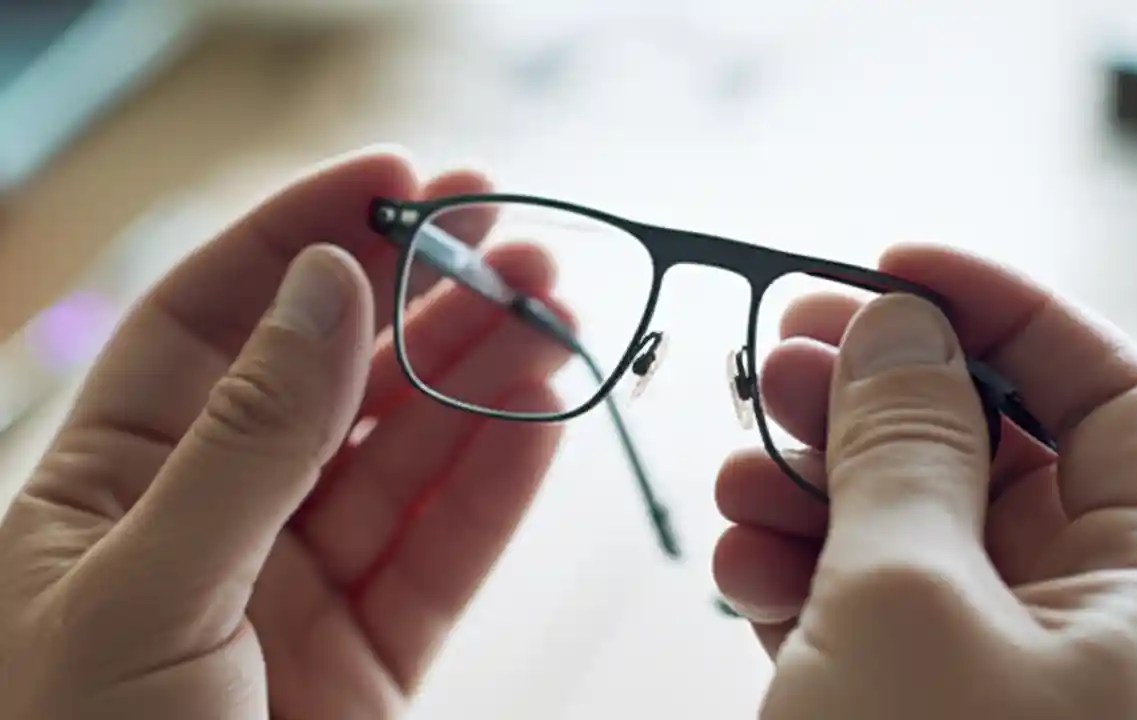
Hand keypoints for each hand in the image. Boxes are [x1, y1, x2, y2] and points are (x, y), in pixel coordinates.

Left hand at [0, 149, 571, 718]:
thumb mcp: (145, 588)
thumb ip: (248, 439)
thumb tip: (326, 288)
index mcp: (105, 492)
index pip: (210, 325)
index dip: (301, 239)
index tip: (394, 180)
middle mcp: (207, 527)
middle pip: (331, 380)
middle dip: (419, 300)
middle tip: (507, 235)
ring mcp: (296, 596)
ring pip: (404, 461)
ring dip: (481, 378)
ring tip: (554, 305)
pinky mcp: (372, 662)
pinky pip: (445, 554)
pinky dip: (500, 484)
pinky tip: (547, 411)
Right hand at [715, 246, 1136, 718]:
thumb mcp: (906, 599)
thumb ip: (905, 448)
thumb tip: (899, 329)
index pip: (1112, 397)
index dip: (1007, 312)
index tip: (894, 269)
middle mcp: (1087, 626)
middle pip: (989, 455)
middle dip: (876, 398)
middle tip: (782, 360)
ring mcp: (995, 672)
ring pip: (911, 529)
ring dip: (813, 487)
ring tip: (740, 475)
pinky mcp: (911, 707)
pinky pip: (864, 608)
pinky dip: (799, 572)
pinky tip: (743, 560)